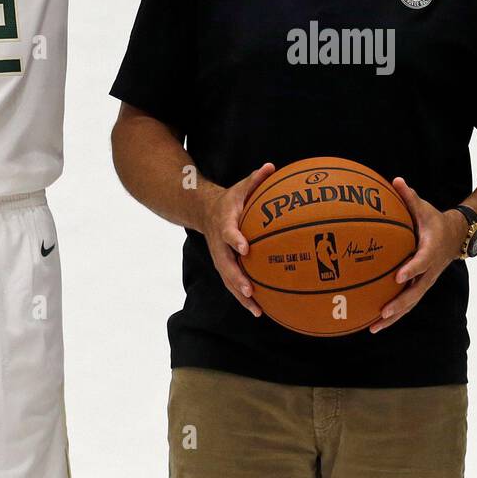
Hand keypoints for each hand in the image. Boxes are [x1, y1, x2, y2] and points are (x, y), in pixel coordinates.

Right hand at [199, 163, 276, 317]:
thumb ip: (255, 179)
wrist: (205, 211)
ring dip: (241, 295)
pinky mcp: (224, 266)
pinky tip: (259, 311)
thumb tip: (271, 166)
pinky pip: (233, 284)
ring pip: (228, 279)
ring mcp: (220, 257)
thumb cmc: (230, 199)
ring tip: (257, 310)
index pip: (229, 233)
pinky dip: (244, 298)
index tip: (246, 247)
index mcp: (224, 224)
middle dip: (237, 278)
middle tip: (250, 289)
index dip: (236, 239)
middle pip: (225, 264)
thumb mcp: (241, 186)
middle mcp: (220, 244)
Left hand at [369, 179, 467, 332]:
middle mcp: (429, 270)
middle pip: (416, 291)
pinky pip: (406, 303)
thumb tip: (395, 180)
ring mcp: (425, 281)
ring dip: (393, 317)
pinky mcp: (420, 287)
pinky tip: (373, 323)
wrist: (456, 237)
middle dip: (399, 303)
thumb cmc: (434, 221)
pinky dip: (392, 315)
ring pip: (410, 303)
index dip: (412, 269)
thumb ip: (409, 197)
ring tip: (373, 328)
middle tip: (383, 312)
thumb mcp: (424, 208)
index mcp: (431, 249)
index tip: (398, 276)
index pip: (422, 261)